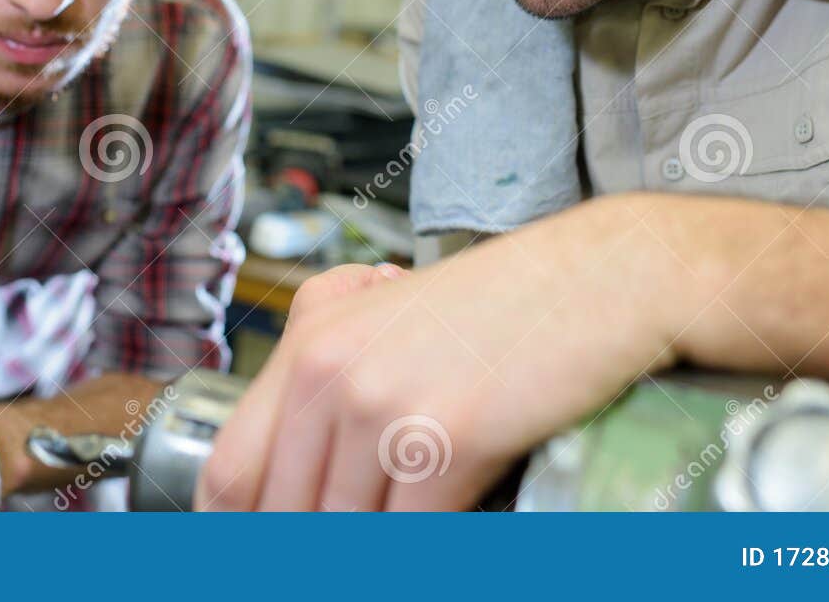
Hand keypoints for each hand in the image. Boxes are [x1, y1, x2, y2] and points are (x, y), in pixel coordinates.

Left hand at [197, 196, 688, 510]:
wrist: (599, 278)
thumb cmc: (506, 304)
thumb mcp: (387, 317)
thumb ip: (331, 383)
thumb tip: (301, 479)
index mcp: (308, 342)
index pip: (228, 470)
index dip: (236, 529)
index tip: (256, 546)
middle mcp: (330, 372)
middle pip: (282, 515)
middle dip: (307, 547)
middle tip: (359, 532)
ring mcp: (383, 407)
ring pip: (343, 534)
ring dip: (370, 547)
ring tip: (408, 517)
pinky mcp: (445, 441)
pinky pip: (409, 540)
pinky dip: (426, 550)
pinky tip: (456, 524)